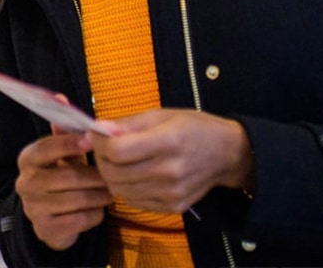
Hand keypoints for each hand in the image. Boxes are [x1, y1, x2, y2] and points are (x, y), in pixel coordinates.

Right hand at [15, 124, 112, 250]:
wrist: (50, 218)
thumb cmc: (61, 176)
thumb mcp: (62, 154)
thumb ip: (65, 131)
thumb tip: (61, 98)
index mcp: (28, 158)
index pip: (47, 147)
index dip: (71, 143)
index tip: (94, 142)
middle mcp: (25, 182)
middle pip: (69, 176)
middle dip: (96, 176)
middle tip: (116, 174)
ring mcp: (33, 208)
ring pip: (78, 199)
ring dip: (100, 196)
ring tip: (111, 192)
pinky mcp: (45, 230)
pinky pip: (80, 220)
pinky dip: (95, 215)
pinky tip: (98, 210)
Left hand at [87, 109, 252, 214]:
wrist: (227, 154)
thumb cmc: (193, 128)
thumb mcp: (161, 115)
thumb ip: (127, 124)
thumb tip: (97, 130)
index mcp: (168, 142)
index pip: (118, 151)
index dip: (99, 143)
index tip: (95, 135)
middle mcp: (170, 171)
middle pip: (115, 173)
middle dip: (101, 159)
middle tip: (103, 148)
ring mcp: (172, 193)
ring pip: (120, 190)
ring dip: (111, 175)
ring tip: (117, 161)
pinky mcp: (173, 207)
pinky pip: (134, 202)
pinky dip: (126, 189)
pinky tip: (134, 175)